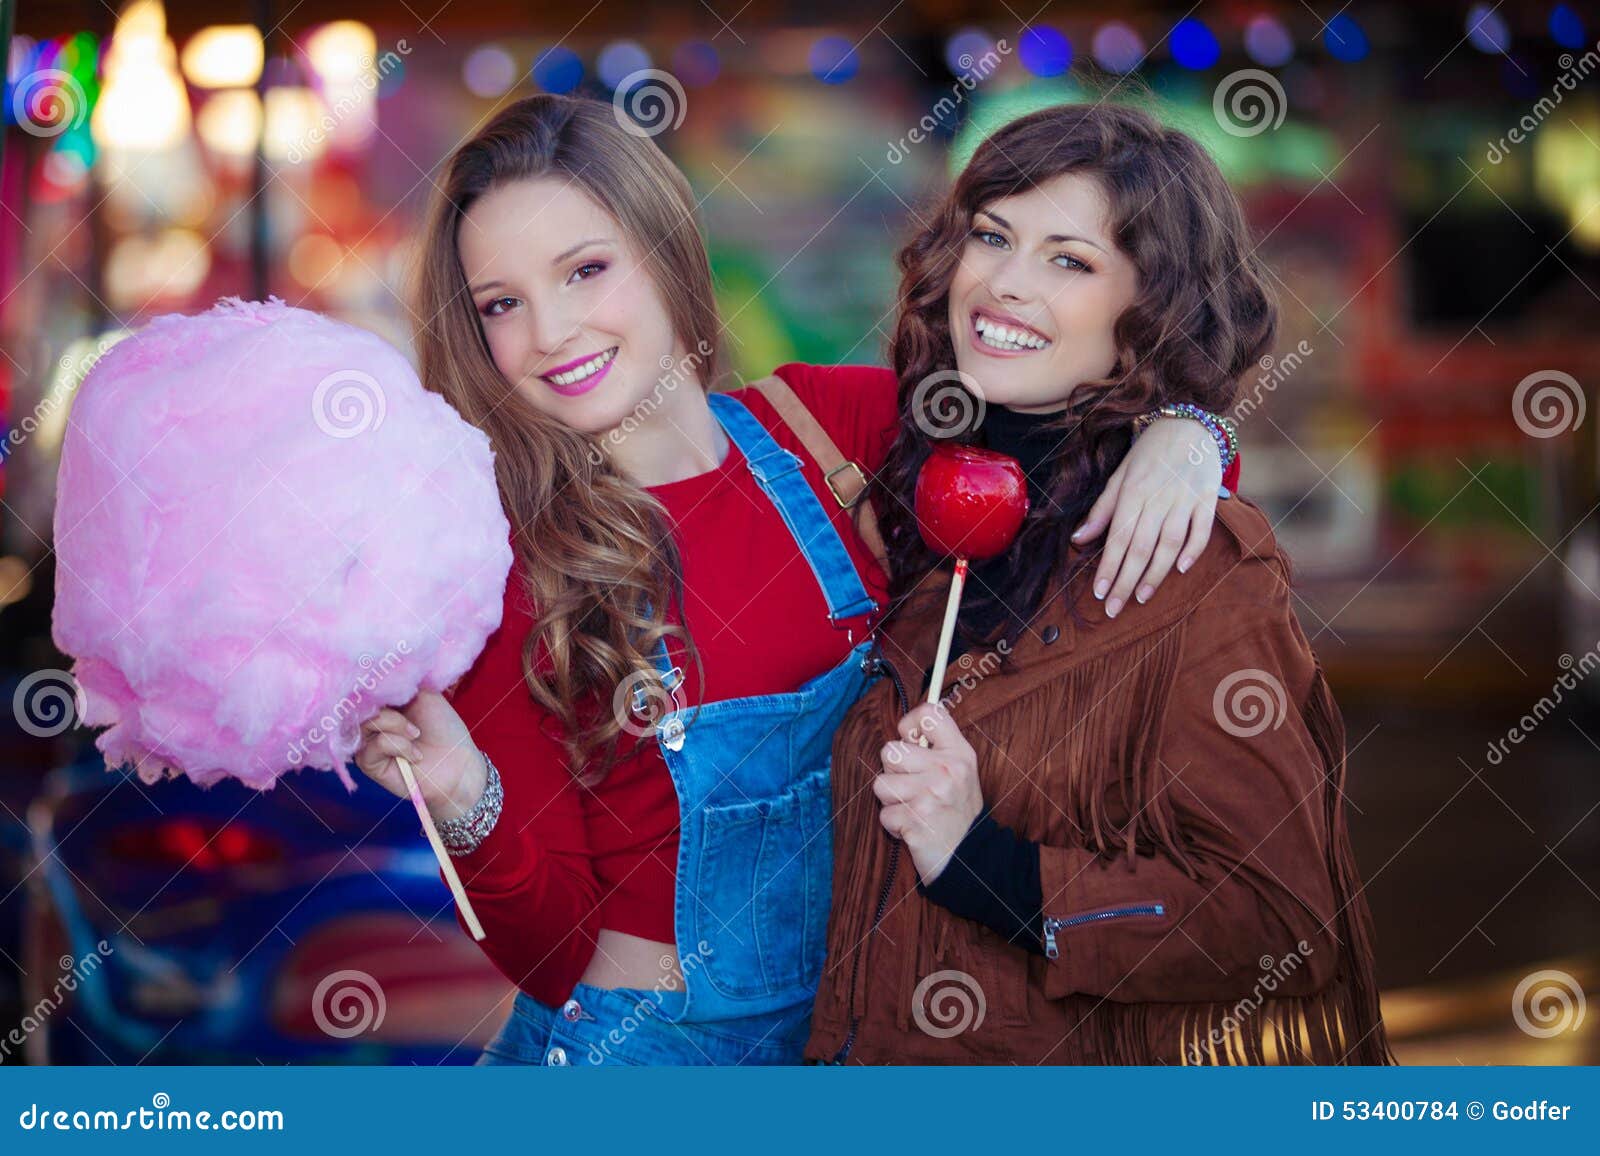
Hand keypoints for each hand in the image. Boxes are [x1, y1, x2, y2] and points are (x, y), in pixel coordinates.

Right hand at [354, 690, 486, 822]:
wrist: (458, 764)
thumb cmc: (444, 729)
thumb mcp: (424, 694)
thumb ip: (398, 683)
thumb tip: (375, 676)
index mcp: (381, 703)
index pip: (365, 687)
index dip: (376, 684)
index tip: (395, 686)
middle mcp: (369, 721)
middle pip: (359, 704)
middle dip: (389, 708)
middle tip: (413, 721)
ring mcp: (366, 741)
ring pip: (366, 723)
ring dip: (396, 726)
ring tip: (416, 735)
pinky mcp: (367, 762)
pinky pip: (376, 744)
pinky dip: (400, 746)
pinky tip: (415, 755)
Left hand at [873, 702, 983, 884]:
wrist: (970, 857)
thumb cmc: (957, 812)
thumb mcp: (961, 773)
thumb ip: (937, 749)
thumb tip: (904, 731)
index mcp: (960, 753)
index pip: (928, 714)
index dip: (909, 725)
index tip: (910, 742)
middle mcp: (947, 770)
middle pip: (890, 751)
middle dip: (893, 772)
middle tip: (914, 788)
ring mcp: (932, 795)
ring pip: (880, 784)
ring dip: (891, 801)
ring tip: (913, 809)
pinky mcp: (916, 821)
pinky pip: (884, 814)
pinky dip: (894, 825)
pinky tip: (913, 828)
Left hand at [1071, 416, 1221, 617]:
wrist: (1188, 424)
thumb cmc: (1148, 455)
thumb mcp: (1119, 476)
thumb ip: (1102, 510)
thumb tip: (1079, 540)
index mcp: (1132, 493)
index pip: (1117, 538)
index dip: (1108, 568)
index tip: (1099, 593)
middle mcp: (1157, 498)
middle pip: (1140, 547)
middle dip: (1126, 581)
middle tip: (1114, 608)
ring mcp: (1184, 498)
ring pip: (1170, 543)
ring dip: (1155, 573)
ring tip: (1142, 597)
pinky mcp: (1206, 498)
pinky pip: (1201, 529)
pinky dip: (1192, 550)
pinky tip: (1181, 570)